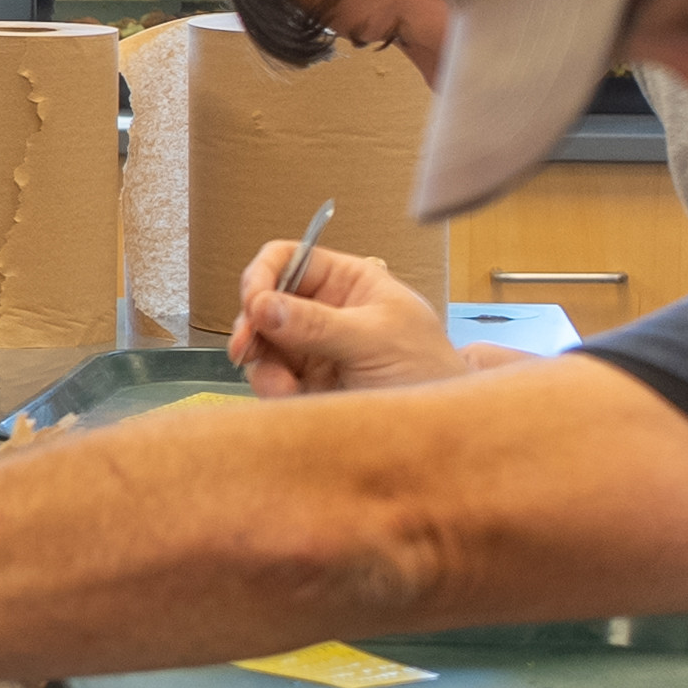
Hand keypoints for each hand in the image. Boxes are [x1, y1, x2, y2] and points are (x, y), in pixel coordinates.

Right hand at [228, 243, 460, 392]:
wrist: (440, 429)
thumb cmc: (427, 371)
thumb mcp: (374, 341)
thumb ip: (317, 324)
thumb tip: (263, 306)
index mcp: (348, 281)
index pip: (290, 258)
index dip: (264, 274)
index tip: (253, 301)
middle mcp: (324, 309)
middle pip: (265, 301)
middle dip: (253, 324)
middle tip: (246, 348)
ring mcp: (312, 346)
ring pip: (261, 343)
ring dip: (261, 364)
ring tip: (281, 387)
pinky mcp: (305, 382)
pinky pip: (269, 377)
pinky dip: (271, 388)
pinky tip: (290, 397)